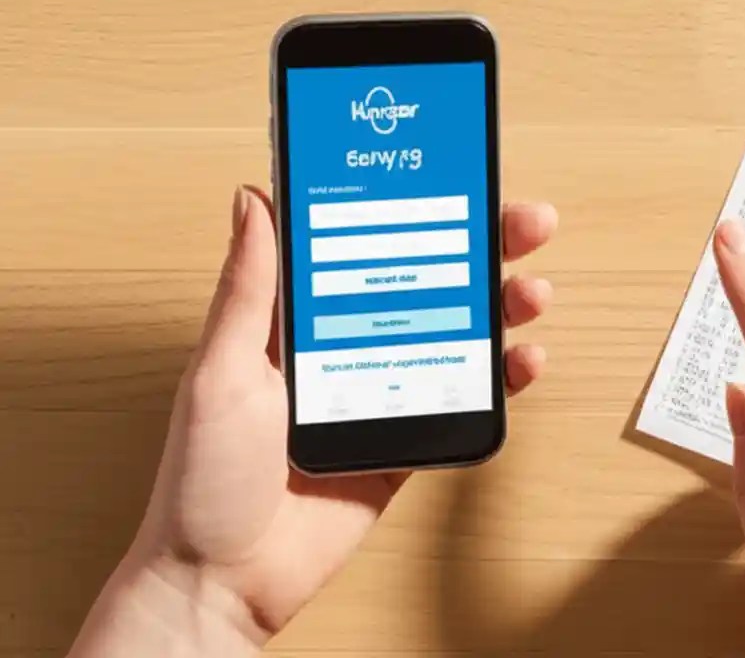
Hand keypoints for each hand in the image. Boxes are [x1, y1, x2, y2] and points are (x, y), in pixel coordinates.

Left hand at [69, 186, 557, 656]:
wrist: (225, 581)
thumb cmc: (203, 480)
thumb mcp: (218, 372)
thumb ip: (248, 291)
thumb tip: (252, 199)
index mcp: (301, 323)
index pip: (370, 247)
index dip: (416, 210)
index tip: (453, 176)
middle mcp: (350, 349)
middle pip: (430, 284)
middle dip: (482, 248)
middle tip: (522, 222)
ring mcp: (384, 394)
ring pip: (458, 336)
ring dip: (502, 307)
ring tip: (530, 289)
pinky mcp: (408, 442)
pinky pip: (465, 402)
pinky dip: (502, 380)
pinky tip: (523, 361)